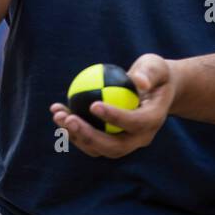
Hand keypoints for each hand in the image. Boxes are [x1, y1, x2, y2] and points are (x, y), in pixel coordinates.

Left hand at [49, 54, 175, 157]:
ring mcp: (125, 143)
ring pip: (98, 148)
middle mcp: (139, 139)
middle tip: (69, 118)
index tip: (93, 105)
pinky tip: (58, 112)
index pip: (134, 123)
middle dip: (89, 135)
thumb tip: (139, 81)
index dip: (114, 117)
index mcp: (152, 121)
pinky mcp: (111, 141)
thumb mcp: (156, 66)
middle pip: (114, 146)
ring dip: (75, 135)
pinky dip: (73, 129)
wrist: (155, 92)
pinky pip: (90, 140)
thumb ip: (149, 73)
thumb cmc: (155, 74)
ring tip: (58, 115)